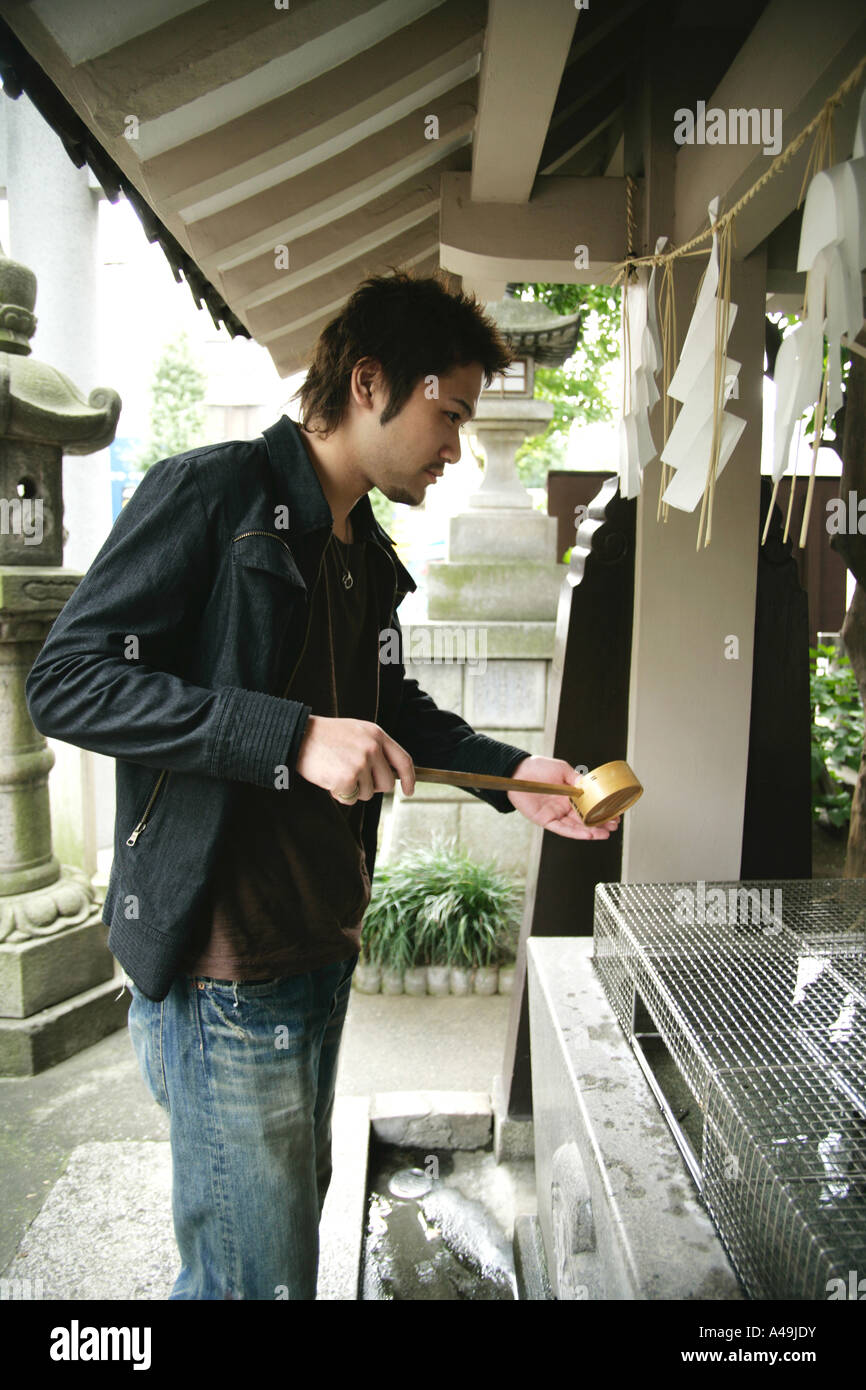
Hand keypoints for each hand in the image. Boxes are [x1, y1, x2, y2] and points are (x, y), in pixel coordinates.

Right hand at [295, 715, 415, 803]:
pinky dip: (340, 795)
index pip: (403, 760)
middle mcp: (372, 748)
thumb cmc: (326, 737)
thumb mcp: (357, 732)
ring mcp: (360, 763)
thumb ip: (375, 748)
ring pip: (368, 793)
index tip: (409, 791)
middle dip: (373, 787)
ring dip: (353, 790)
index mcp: (376, 735)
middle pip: (387, 783)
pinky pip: (351, 799)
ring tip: (337, 772)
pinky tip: (330, 779)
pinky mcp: (347, 778)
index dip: (409, 779)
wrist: (299, 736)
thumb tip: (391, 775)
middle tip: (354, 778)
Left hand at [505, 756, 619, 839]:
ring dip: (592, 831)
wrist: (517, 771)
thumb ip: (576, 780)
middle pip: (585, 818)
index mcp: (570, 794)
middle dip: (600, 823)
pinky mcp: (546, 820)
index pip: (589, 806)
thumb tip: (592, 788)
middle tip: (614, 825)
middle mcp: (564, 806)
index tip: (615, 813)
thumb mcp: (562, 769)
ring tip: (606, 833)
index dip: (601, 810)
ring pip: (576, 827)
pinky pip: (562, 829)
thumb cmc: (538, 768)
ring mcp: (555, 814)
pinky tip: (589, 835)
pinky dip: (576, 833)